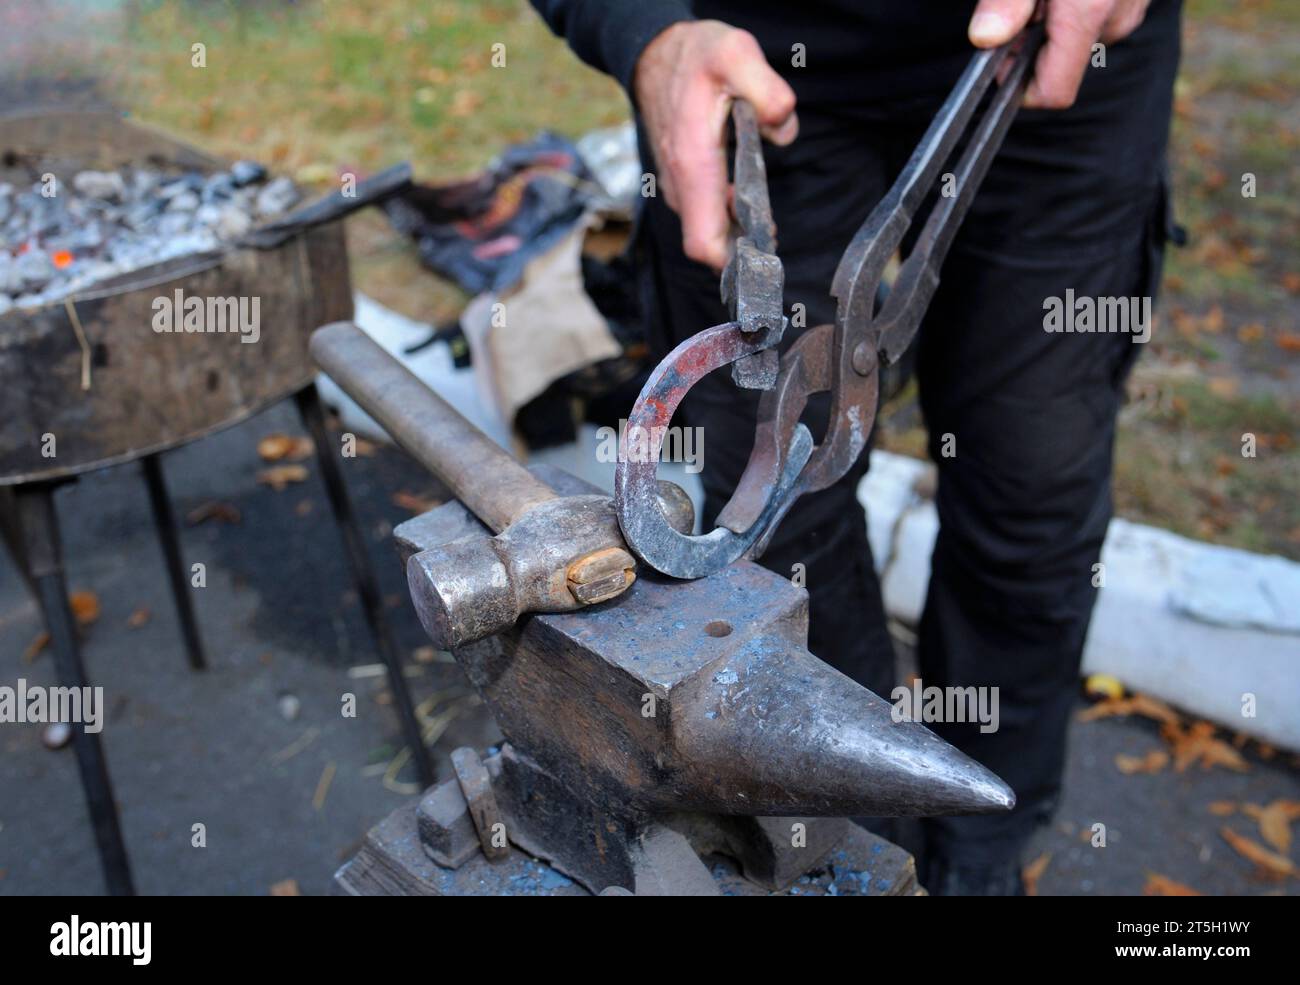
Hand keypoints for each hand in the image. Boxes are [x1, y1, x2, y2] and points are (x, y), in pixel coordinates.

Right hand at [634, 20, 797, 268]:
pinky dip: (726, 216)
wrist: (655, 53)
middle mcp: (680, 184)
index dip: (731, 261)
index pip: (703, 242)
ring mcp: (678, 186)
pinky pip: (703, 213)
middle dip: (740, 249)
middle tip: (772, 234)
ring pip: (706, 229)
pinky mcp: (682, 182)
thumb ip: (766, 89)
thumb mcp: (735, 54)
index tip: (761, 256)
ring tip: (764, 218)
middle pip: (708, 243)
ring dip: (735, 231)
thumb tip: (783, 128)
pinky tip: (747, 201)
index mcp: (693, 164)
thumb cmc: (694, 56)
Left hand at [967, 0, 1151, 107]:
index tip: (1001, 56)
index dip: (1019, 85)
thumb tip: (983, 40)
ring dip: (1057, 23)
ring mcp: (1136, 6)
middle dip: (1035, 44)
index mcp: (1089, 14)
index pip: (1053, 93)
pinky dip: (1081, 6)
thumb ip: (1008, 3)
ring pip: (1083, 42)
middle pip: (1064, 67)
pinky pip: (1103, 18)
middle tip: (1025, 3)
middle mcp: (1118, 18)